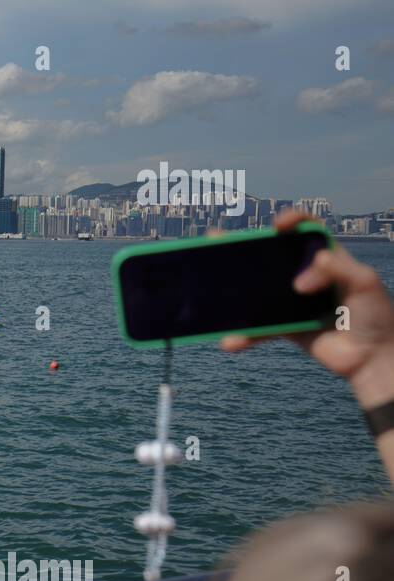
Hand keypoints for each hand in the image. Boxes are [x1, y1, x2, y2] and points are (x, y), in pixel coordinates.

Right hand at [221, 212, 393, 408]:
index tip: (277, 226)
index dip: (291, 222)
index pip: (307, 231)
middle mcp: (306, 276)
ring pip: (257, 290)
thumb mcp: (366, 284)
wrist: (372, 358)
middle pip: (270, 256)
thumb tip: (304, 273)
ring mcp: (292, 302)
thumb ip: (339, 270)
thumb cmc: (376, 316)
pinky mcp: (285, 327)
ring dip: (231, 289)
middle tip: (216, 239)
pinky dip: (244, 335)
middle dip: (241, 247)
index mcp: (327, 259)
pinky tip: (230, 340)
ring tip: (205, 283)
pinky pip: (259, 328)